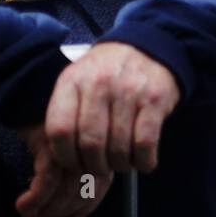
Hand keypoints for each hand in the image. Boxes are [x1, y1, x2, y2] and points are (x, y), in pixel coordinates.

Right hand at [14, 124, 113, 216]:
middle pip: (84, 189)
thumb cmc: (48, 123)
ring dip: (46, 209)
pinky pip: (46, 180)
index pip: (101, 185)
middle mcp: (91, 144)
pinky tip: (23, 205)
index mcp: (101, 145)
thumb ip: (78, 175)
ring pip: (66, 188)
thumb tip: (78, 216)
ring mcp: (73, 143)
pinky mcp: (51, 142)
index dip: (87, 205)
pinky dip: (34, 198)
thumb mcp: (68, 147)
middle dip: (61, 210)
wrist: (32, 92)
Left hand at [43, 41, 180, 174]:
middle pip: (90, 143)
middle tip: (99, 168)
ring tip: (120, 164)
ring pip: (118, 147)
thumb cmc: (106, 74)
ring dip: (119, 165)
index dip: (65, 156)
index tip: (73, 163)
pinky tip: (142, 161)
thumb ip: (65, 113)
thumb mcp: (77, 81)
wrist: (148, 48)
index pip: (60, 130)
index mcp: (73, 80)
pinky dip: (143, 161)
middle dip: (95, 166)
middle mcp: (100, 83)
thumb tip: (61, 161)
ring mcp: (130, 90)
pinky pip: (145, 143)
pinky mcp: (156, 98)